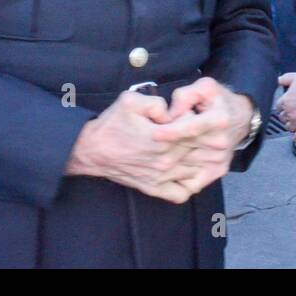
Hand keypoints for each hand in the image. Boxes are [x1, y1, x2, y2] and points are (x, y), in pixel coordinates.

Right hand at [64, 91, 196, 202]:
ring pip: (196, 172)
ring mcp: (161, 177)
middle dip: (203, 140)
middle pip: (199, 150)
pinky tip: (186, 172)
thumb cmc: (111, 124)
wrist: (91, 150)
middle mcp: (165, 160)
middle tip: (199, 132)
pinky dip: (189, 185)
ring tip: (195, 149)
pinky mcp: (154, 188)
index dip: (197, 119)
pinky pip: (181, 193)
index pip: (196, 128)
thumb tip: (171, 111)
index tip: (192, 115)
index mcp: (163, 137)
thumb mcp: (131, 101)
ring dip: (200, 161)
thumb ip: (156, 103)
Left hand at [150, 78, 255, 194]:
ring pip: (185, 165)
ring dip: (167, 163)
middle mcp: (220, 142)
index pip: (192, 127)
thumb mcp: (205, 87)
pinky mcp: (217, 171)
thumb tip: (170, 114)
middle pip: (186, 147)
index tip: (154, 134)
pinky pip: (191, 183)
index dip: (172, 131)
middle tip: (149, 143)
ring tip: (153, 156)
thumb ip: (186, 96)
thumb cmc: (219, 101)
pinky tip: (162, 173)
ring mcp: (219, 159)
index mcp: (219, 119)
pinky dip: (176, 180)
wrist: (241, 119)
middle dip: (165, 147)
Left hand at [277, 72, 295, 138]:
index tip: (287, 107)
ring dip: (292, 126)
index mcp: (286, 100)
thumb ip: (286, 78)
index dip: (284, 107)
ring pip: (289, 127)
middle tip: (293, 115)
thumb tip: (278, 80)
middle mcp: (289, 113)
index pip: (279, 107)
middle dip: (287, 117)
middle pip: (283, 118)